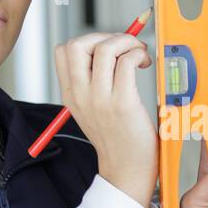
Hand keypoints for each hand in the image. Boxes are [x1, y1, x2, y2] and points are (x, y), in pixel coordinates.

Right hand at [52, 31, 156, 207]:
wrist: (126, 171)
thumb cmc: (117, 139)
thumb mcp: (92, 110)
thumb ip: (93, 84)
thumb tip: (110, 51)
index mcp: (71, 95)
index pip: (63, 51)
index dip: (87, 41)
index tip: (108, 51)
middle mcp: (81, 94)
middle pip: (78, 44)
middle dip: (105, 36)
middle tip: (124, 47)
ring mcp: (100, 99)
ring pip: (105, 48)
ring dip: (127, 42)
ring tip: (138, 54)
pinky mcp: (123, 103)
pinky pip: (127, 62)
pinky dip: (138, 54)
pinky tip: (144, 64)